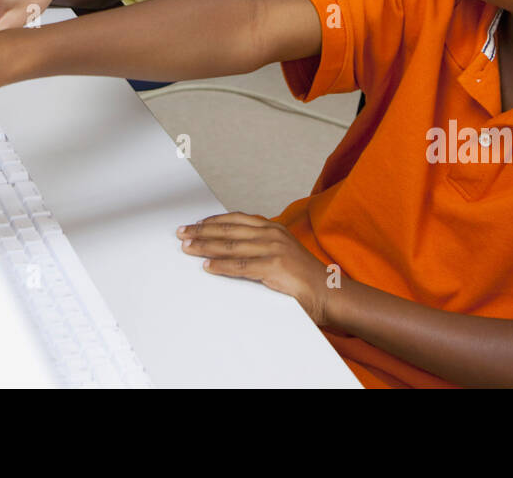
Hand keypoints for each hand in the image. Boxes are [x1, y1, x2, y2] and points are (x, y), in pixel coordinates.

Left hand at [177, 213, 334, 324]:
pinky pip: (240, 265)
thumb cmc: (304, 278)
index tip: (195, 224)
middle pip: (228, 230)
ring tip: (188, 248)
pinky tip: (207, 266)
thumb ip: (260, 248)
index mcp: (273, 228)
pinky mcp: (273, 266)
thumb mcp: (282, 253)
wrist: (330, 293)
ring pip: (230, 245)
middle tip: (182, 233)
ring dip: (205, 246)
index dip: (213, 221)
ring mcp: (273, 248)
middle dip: (202, 231)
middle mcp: (271, 233)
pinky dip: (221, 265)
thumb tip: (233, 250)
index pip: (236, 219)